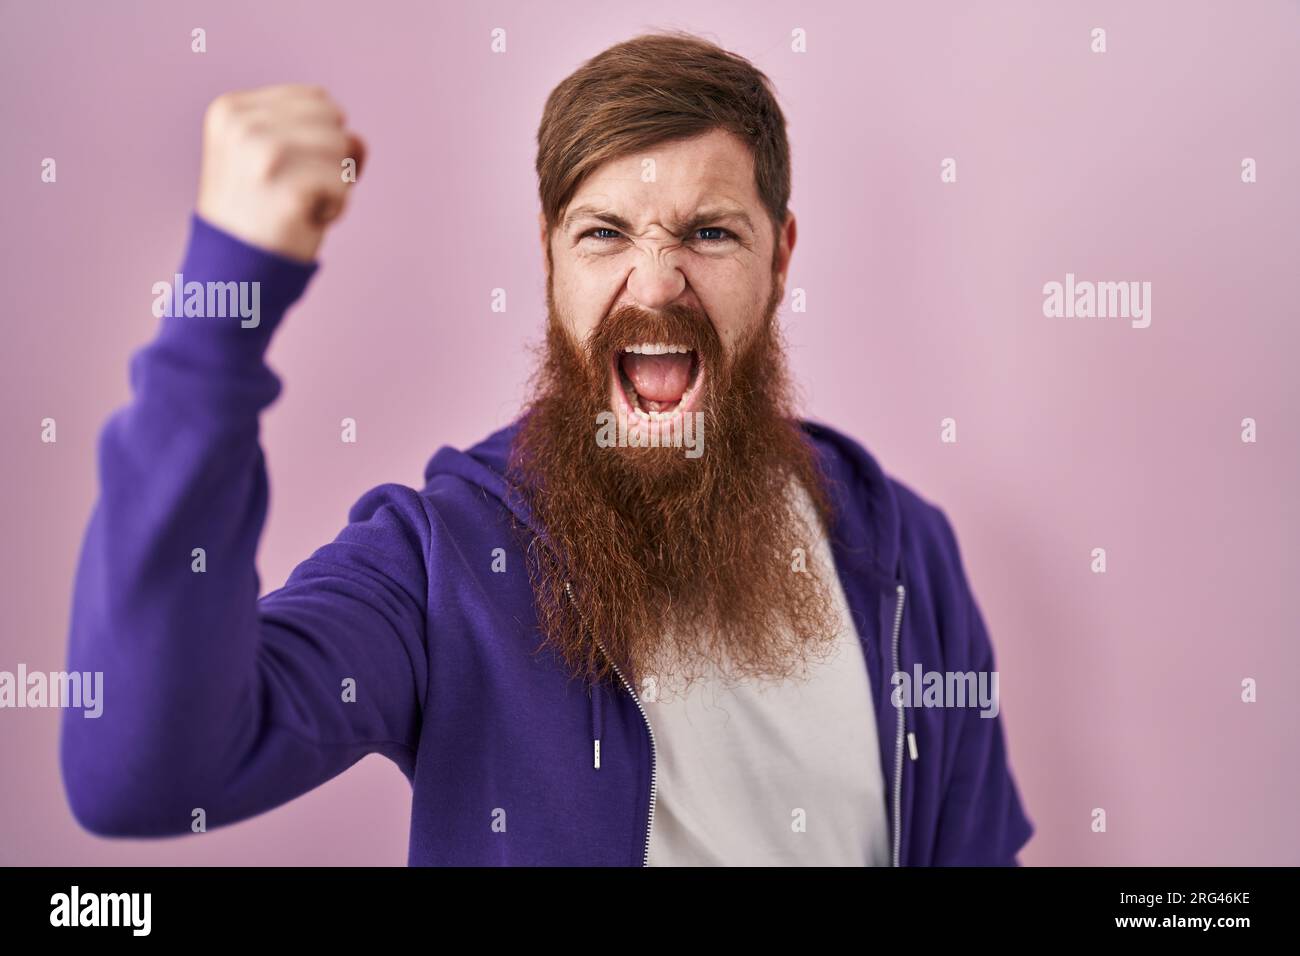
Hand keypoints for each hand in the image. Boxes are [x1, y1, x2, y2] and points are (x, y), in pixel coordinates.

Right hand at [196, 84, 364, 262]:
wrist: (234, 272)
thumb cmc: (262, 216)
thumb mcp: (277, 162)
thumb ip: (319, 137)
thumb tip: (358, 141)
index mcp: (232, 109)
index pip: (316, 98)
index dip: (319, 140)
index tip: (286, 171)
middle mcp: (242, 124)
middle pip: (333, 118)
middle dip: (329, 159)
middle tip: (294, 191)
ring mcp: (262, 153)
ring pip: (343, 146)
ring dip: (334, 183)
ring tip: (298, 204)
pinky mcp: (287, 186)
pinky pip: (344, 183)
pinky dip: (336, 207)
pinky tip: (305, 219)